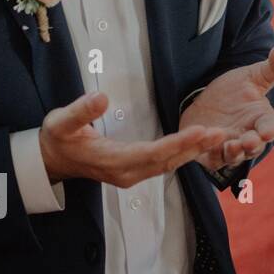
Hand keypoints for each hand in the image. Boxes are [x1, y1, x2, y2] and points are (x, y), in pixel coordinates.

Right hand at [39, 92, 228, 187]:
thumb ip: (81, 111)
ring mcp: (133, 175)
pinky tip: (198, 143)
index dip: (177, 143)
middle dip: (194, 147)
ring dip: (193, 150)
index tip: (198, 132)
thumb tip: (101, 98)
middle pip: (167, 161)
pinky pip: (165, 164)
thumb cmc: (58, 139)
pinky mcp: (136, 171)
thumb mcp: (61, 122)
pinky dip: (183, 153)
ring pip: (169, 164)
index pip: (152, 153)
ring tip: (217, 136)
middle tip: (220, 132)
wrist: (53, 160)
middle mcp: (128, 173)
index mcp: (113, 161)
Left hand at [179, 46, 273, 173]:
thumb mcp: (253, 76)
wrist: (209, 102)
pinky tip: (205, 143)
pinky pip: (211, 159)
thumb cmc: (236, 91)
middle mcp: (248, 137)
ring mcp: (228, 147)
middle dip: (251, 145)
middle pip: (253, 147)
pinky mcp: (209, 152)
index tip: (267, 131)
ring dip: (232, 153)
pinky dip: (209, 155)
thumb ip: (271, 68)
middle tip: (248, 142)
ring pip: (232, 157)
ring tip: (230, 146)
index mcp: (261, 120)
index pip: (269, 127)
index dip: (268, 130)